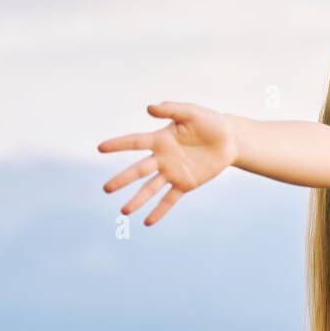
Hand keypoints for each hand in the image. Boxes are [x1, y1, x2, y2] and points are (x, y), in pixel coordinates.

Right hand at [98, 101, 235, 225]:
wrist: (229, 140)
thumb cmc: (209, 122)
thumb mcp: (192, 112)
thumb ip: (171, 110)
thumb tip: (149, 108)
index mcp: (160, 139)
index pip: (135, 142)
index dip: (118, 144)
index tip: (100, 148)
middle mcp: (162, 158)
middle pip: (139, 170)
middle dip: (123, 179)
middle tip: (106, 189)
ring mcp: (172, 172)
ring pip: (151, 188)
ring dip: (138, 200)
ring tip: (124, 212)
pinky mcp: (186, 184)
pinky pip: (170, 199)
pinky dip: (159, 210)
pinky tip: (148, 222)